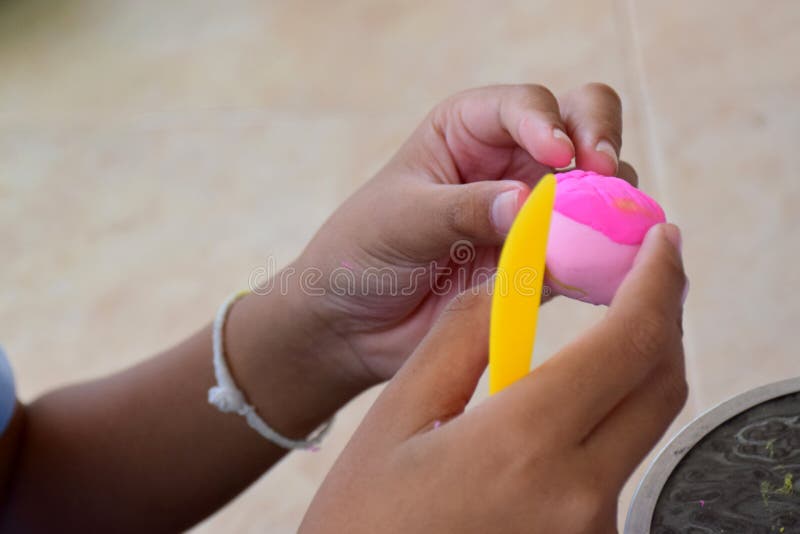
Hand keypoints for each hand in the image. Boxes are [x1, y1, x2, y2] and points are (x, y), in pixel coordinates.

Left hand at [292, 83, 638, 384]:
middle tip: (606, 175)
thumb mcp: (402, 219)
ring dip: (608, 204)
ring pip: (599, 191)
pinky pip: (589, 255)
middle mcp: (511, 162)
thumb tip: (530, 203)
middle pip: (583, 126)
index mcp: (470, 129)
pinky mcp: (544, 264)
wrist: (352, 323)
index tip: (557, 156)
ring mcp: (534, 213)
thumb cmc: (361, 251)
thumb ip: (463, 210)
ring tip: (600, 231)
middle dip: (601, 141)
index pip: (528, 104)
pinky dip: (604, 258)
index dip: (550, 122)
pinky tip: (604, 271)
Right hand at [300, 224, 686, 533]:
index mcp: (524, 446)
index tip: (662, 243)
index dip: (657, 281)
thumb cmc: (364, 519)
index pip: (628, 344)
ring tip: (590, 340)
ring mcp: (591, 531)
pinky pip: (615, 470)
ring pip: (641, 429)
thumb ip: (463, 336)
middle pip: (661, 386)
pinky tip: (560, 412)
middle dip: (662, 319)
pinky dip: (602, 423)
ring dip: (628, 372)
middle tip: (644, 277)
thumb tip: (516, 274)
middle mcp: (579, 497)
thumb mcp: (398, 415)